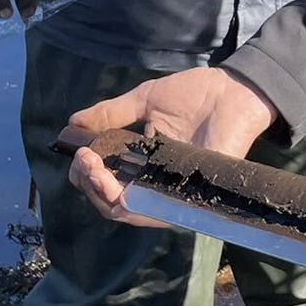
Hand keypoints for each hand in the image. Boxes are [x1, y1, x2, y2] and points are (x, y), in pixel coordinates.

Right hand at [66, 66, 279, 226]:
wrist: (233, 92)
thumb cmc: (195, 95)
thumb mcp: (144, 101)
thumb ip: (110, 114)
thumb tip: (72, 125)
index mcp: (142, 162)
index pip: (105, 181)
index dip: (85, 174)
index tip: (80, 152)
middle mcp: (153, 183)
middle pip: (109, 202)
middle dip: (88, 183)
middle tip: (83, 160)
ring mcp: (170, 194)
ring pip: (125, 211)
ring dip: (101, 192)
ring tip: (92, 168)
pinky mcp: (187, 198)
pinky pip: (153, 214)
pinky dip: (129, 205)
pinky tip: (114, 185)